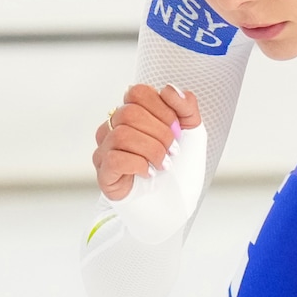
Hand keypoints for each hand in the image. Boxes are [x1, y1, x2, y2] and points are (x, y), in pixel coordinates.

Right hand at [94, 84, 200, 200]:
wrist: (176, 207)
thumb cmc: (180, 170)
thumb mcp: (193, 133)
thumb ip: (186, 107)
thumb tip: (168, 88)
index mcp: (133, 114)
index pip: (137, 92)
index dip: (162, 108)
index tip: (178, 129)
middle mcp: (114, 128)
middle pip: (129, 112)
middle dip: (160, 132)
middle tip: (174, 151)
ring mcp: (106, 150)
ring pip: (122, 134)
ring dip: (152, 150)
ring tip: (165, 165)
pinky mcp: (104, 173)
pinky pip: (114, 158)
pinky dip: (139, 165)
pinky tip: (150, 174)